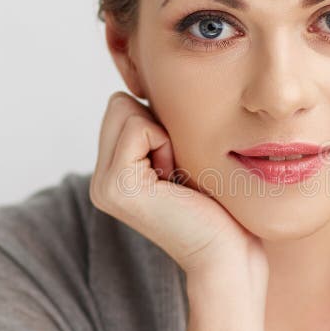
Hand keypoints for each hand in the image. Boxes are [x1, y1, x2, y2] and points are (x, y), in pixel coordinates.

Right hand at [89, 92, 267, 292]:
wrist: (229, 251)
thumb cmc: (218, 202)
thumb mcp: (181, 154)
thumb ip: (155, 126)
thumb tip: (148, 79)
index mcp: (112, 172)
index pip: (122, 105)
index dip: (159, 123)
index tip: (178, 164)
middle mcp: (99, 180)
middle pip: (120, 102)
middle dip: (158, 125)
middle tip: (178, 171)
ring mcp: (103, 186)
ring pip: (126, 108)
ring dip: (164, 135)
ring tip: (177, 177)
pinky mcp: (117, 187)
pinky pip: (139, 126)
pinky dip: (166, 144)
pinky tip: (175, 182)